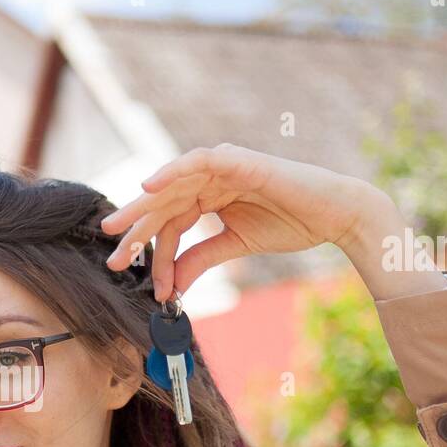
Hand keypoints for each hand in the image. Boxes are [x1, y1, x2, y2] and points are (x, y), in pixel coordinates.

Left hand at [99, 143, 405, 302]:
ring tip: (118, 227)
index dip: (156, 255)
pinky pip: (198, 162)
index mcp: (210, 197)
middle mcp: (211, 179)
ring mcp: (224, 166)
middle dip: (135, 231)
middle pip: (163, 204)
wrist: (335, 215)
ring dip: (143, 206)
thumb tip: (172, 285)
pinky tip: (149, 187)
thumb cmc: (291, 224)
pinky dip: (172, 171)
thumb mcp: (236, 246)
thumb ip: (201, 259)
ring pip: (172, 185)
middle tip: (111, 256)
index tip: (150, 286)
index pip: (170, 223)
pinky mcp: (238, 159)